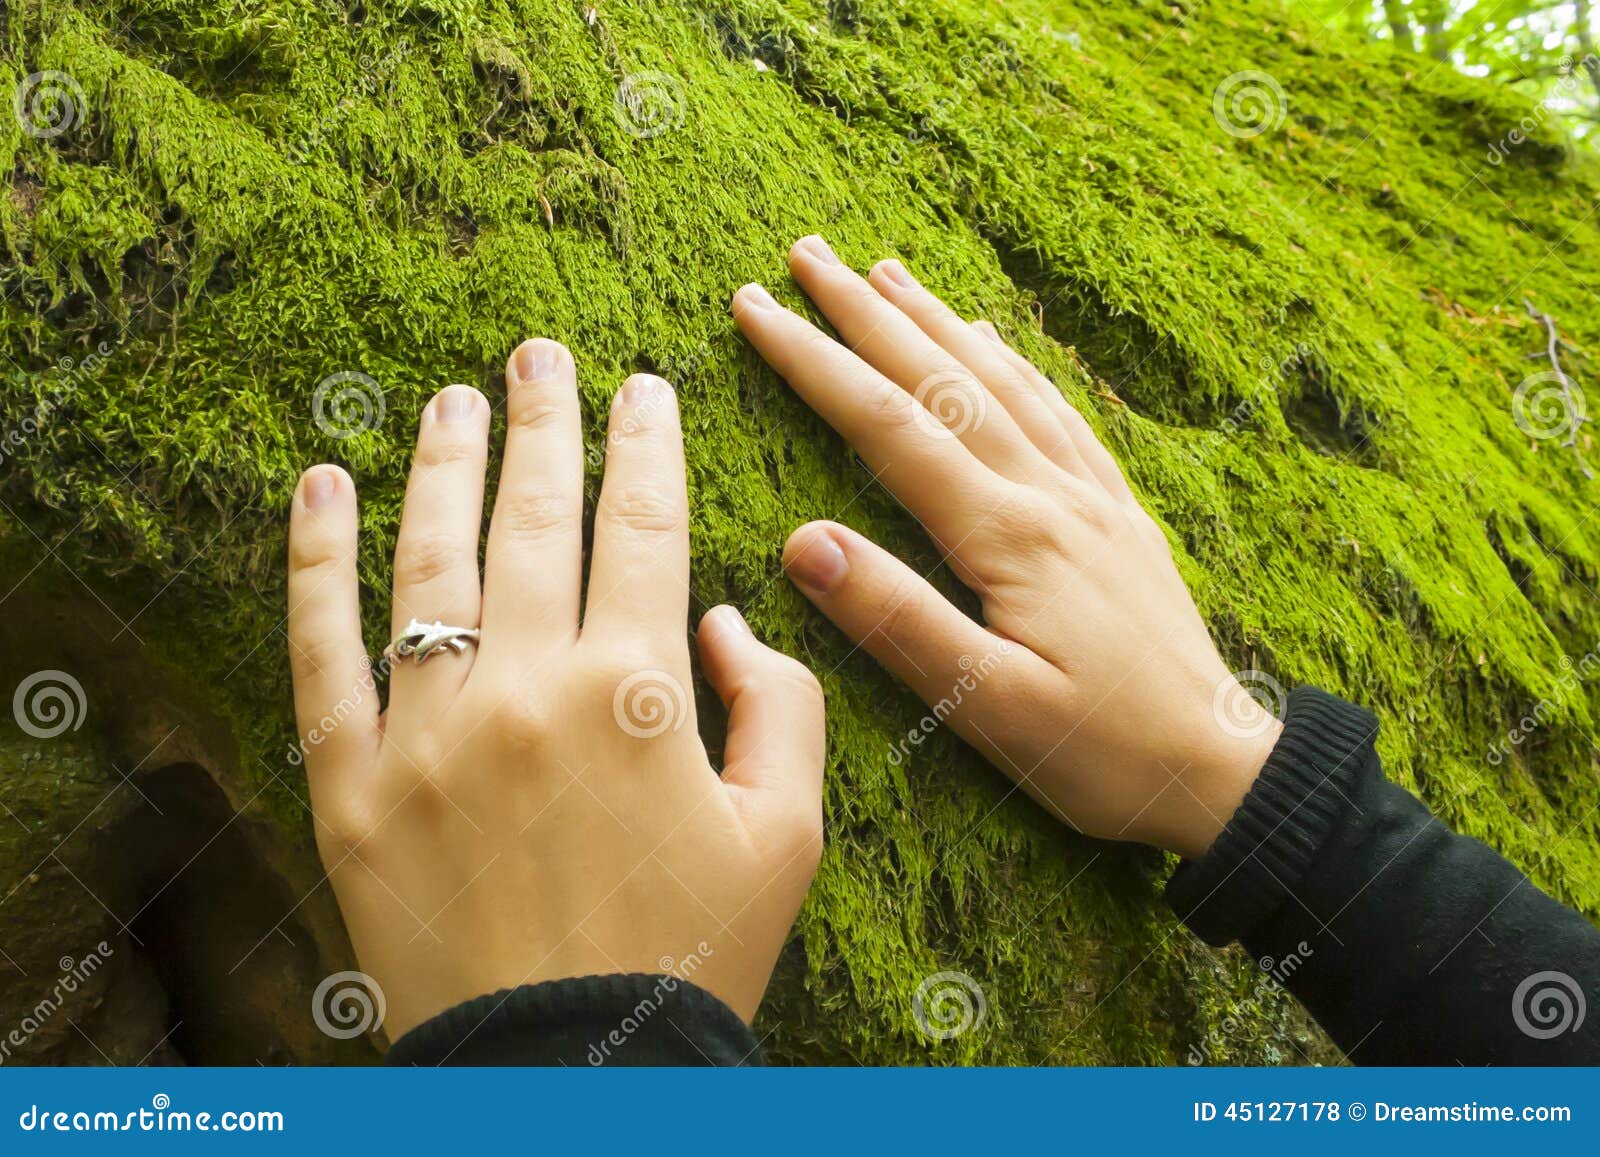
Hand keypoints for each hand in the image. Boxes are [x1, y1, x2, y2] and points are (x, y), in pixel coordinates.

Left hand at [287, 342, 823, 1039]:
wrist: (567, 1073)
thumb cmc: (689, 955)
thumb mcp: (788, 834)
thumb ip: (775, 704)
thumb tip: (721, 617)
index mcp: (637, 691)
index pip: (643, 526)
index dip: (645, 443)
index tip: (641, 386)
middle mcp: (526, 688)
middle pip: (533, 517)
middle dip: (543, 421)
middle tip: (541, 352)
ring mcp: (427, 731)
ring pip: (429, 558)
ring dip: (442, 461)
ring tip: (453, 396)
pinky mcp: (352, 785)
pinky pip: (320, 651)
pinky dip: (314, 560)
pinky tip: (320, 485)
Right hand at [732, 237, 1278, 859]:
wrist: (1222, 772)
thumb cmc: (1102, 754)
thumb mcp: (991, 708)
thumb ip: (899, 621)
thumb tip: (801, 542)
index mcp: (1010, 537)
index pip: (890, 427)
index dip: (816, 363)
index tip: (756, 310)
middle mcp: (1051, 495)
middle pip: (944, 380)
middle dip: (865, 313)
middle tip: (805, 254)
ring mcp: (1091, 499)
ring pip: (1003, 382)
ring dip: (937, 321)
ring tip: (886, 270)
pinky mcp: (1118, 518)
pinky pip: (1060, 414)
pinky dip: (1017, 364)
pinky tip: (998, 342)